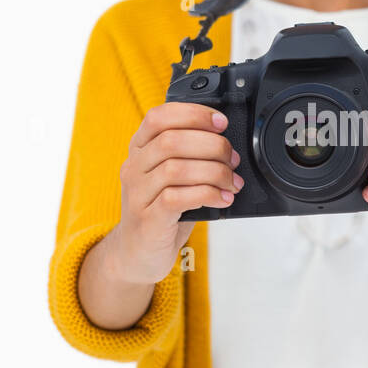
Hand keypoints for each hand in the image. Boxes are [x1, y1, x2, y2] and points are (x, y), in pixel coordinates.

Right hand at [111, 102, 243, 284]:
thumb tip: (229, 144)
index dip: (193, 114)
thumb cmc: (162, 211)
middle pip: (171, 141)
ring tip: (232, 182)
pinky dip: (207, 194)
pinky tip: (223, 198)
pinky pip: (177, 198)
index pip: (158, 117)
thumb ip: (190, 156)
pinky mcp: (148, 220)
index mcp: (139, 149)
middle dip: (212, 145)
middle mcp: (134, 168)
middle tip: (232, 159)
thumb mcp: (172, 177)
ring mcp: (138, 194)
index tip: (221, 123)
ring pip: (176, 168)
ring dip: (214, 172)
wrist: (137, 253)